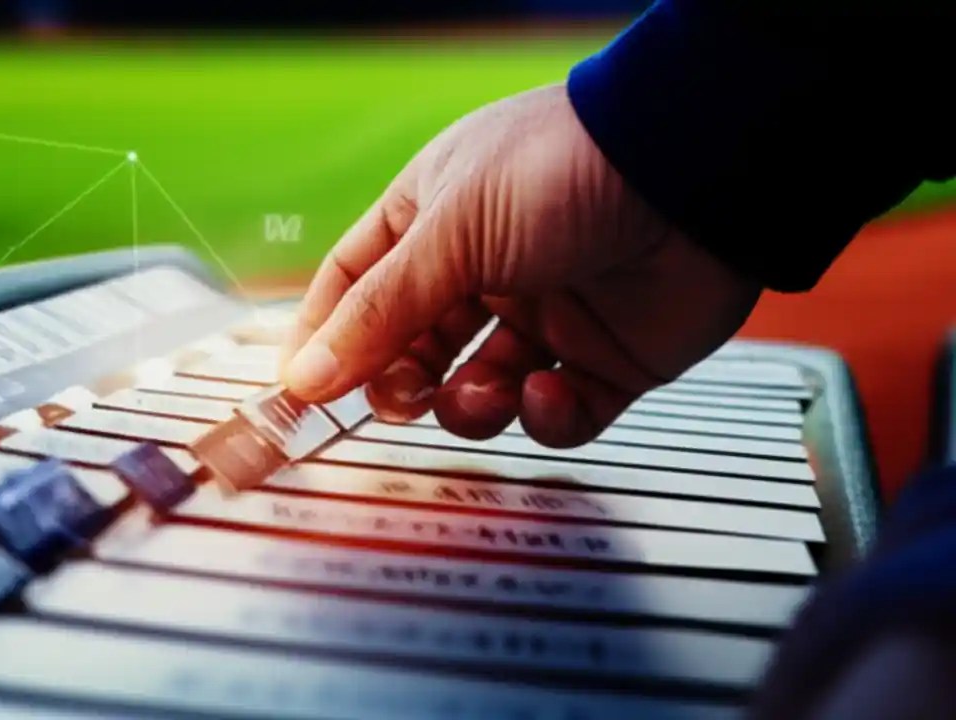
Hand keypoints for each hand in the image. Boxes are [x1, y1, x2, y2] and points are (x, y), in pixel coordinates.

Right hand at [279, 84, 760, 446]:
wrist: (695, 171)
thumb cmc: (563, 168)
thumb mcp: (449, 233)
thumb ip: (377, 312)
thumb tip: (304, 375)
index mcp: (434, 221)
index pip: (355, 285)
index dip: (325, 337)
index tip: (301, 391)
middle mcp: (485, 269)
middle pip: (413, 348)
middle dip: (400, 383)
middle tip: (399, 401)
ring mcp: (545, 315)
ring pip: (480, 390)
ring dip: (472, 405)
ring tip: (485, 392)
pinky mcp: (604, 359)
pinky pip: (556, 413)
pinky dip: (546, 413)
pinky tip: (552, 385)